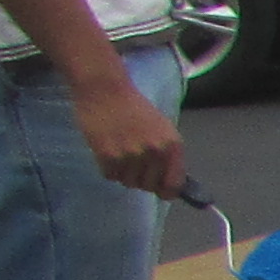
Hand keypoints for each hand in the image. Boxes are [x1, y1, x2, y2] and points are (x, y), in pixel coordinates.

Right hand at [74, 75, 183, 199]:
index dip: (166, 191)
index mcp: (172, 145)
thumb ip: (168, 155)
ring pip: (128, 182)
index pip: (173, 184)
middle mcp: (154, 152)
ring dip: (123, 172)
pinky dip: (108, 168)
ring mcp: (131, 155)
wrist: (105, 89)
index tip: (160, 191)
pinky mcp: (108, 156)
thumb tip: (171, 185)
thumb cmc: (134, 107)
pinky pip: (110, 175)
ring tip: (120, 152)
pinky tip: (108, 150)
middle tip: (133, 163)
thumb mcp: (162, 128)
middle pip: (148, 186)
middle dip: (141, 179)